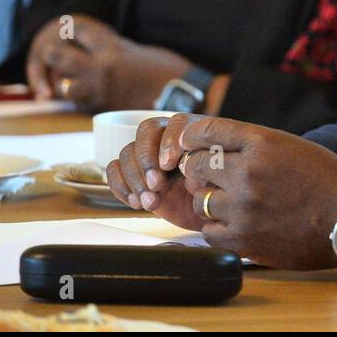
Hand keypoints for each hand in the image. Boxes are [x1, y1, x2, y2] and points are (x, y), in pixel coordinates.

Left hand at [26, 13, 191, 111]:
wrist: (181, 95)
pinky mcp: (105, 109)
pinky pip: (81, 105)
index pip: (79, 31)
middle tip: (50, 51)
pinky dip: (78, 99)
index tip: (66, 27)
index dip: (70, 28)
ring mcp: (101, 91)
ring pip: (64, 87)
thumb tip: (102, 47)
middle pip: (60, 57)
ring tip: (65, 79)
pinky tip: (83, 95)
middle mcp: (100, 69)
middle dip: (51, 52)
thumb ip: (117, 48)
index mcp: (112, 49)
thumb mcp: (139, 50)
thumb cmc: (167, 69)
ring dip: (62, 82)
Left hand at [106, 113, 336, 269]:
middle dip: (199, 172)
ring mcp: (243, 207)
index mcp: (262, 142)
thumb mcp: (290, 146)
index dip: (193, 138)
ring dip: (211, 202)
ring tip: (231, 204)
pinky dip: (218, 228)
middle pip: (195, 167)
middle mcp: (247, 171)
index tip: (191, 146)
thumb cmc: (325, 179)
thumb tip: (212, 149)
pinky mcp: (243, 238)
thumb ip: (252, 144)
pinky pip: (209, 231)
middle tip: (209, 178)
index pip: (206, 131)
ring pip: (200, 201)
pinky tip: (237, 224)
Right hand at [106, 115, 207, 231]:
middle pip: (146, 132)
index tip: (170, 164)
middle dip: (147, 159)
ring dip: (135, 178)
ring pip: (127, 152)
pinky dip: (120, 186)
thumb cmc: (218, 191)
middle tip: (156, 184)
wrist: (209, 213)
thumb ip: (209, 166)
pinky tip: (137, 203)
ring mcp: (149, 157)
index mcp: (193, 132)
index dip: (170, 141)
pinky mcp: (134, 175)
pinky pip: (114, 170)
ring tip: (150, 202)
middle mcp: (167, 139)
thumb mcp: (222, 177)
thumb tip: (189, 167)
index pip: (176, 123)